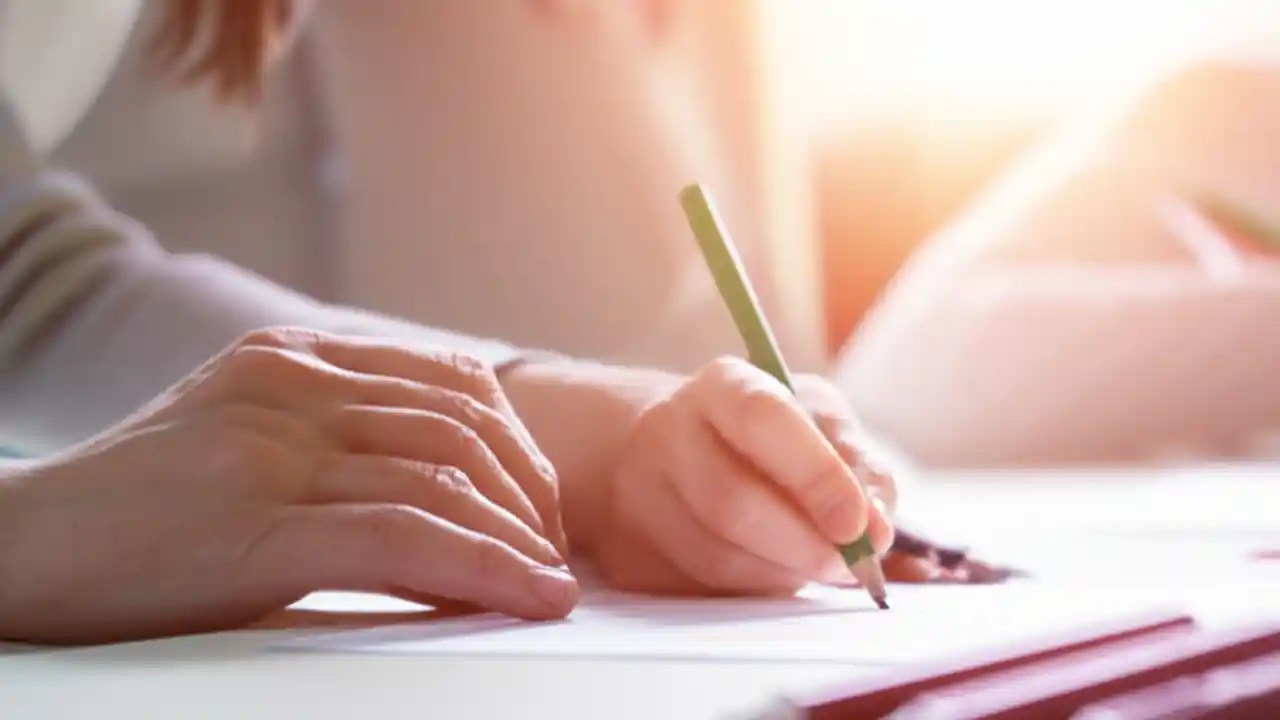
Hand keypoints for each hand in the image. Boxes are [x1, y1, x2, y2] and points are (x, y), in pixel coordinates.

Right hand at [0, 328, 576, 643]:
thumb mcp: (237, 436)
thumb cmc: (131, 509)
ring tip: (550, 583)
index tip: (539, 499)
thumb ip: (326, 432)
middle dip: (530, 494)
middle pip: (464, 426)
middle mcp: (290, 388)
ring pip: (448, 480)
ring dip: (520, 538)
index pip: (449, 380)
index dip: (517, 442)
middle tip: (554, 548)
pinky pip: (409, 540)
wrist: (15, 550)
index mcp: (289, 358)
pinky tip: (527, 596)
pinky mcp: (260, 528)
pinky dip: (487, 569)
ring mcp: (273, 452)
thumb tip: (437, 478)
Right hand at [591, 357, 894, 594]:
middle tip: (853, 565)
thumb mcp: (819, 420)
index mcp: (724, 385)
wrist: (666, 451)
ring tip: (821, 566)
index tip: (858, 523)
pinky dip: (752, 589)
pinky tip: (773, 569)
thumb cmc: (764, 435)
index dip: (815, 475)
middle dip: (804, 543)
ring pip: (715, 555)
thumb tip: (877, 530)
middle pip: (730, 499)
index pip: (763, 419)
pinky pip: (699, 587)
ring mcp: (639, 493)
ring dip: (782, 572)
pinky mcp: (631, 550)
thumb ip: (857, 465)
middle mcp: (669, 431)